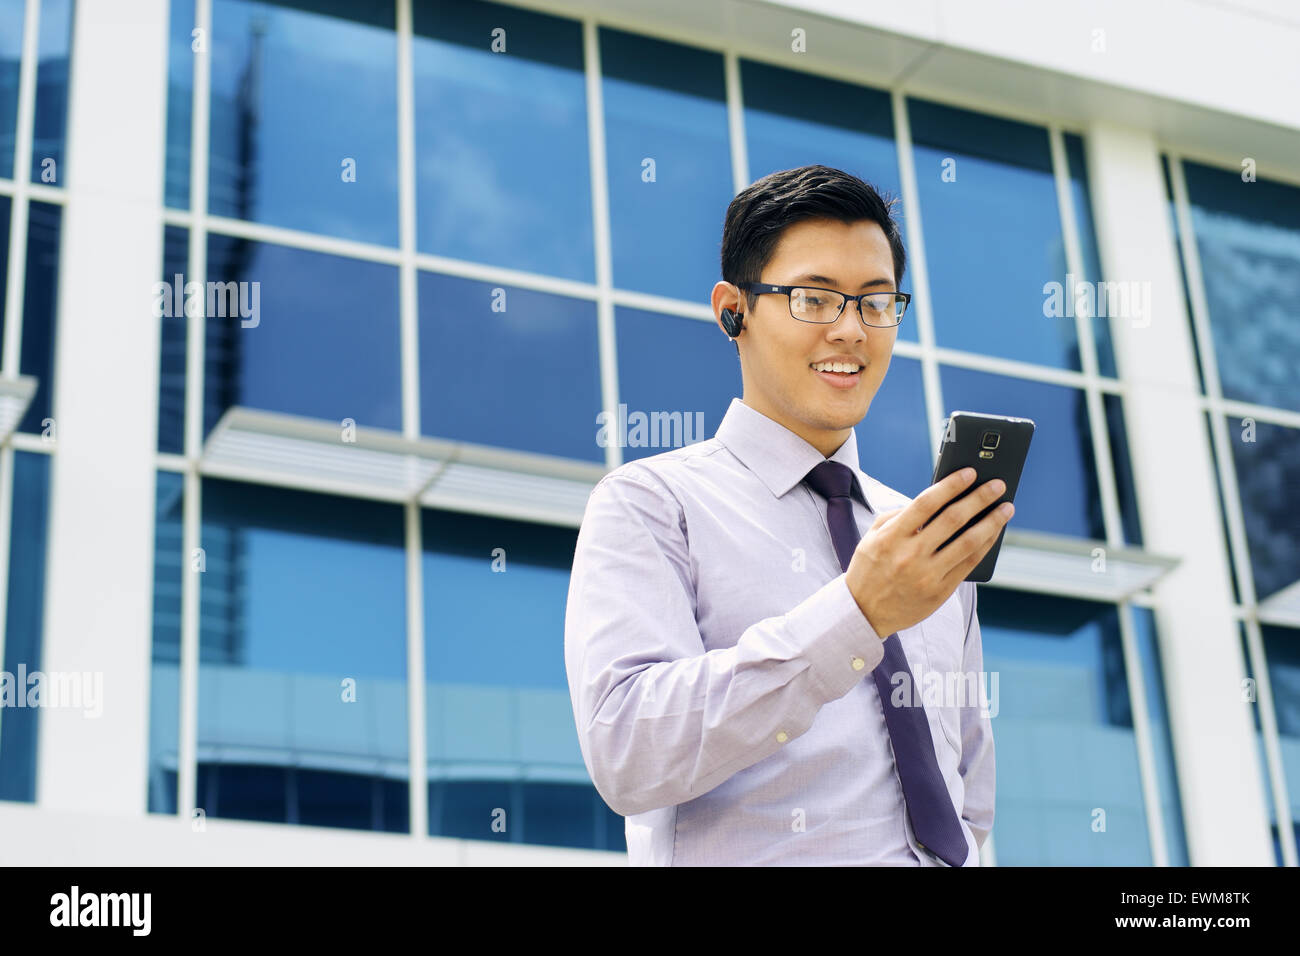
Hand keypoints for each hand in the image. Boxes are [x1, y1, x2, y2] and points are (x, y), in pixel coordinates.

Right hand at [844, 467, 1012, 637]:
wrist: (864, 611)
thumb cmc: (870, 569)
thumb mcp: (872, 538)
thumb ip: (898, 517)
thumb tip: (932, 501)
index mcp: (891, 537)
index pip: (926, 503)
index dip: (951, 485)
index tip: (970, 473)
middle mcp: (910, 555)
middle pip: (953, 519)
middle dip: (979, 498)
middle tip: (998, 485)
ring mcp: (927, 575)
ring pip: (968, 542)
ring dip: (991, 522)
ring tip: (1006, 509)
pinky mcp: (940, 591)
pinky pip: (969, 564)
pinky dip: (985, 546)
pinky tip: (994, 533)